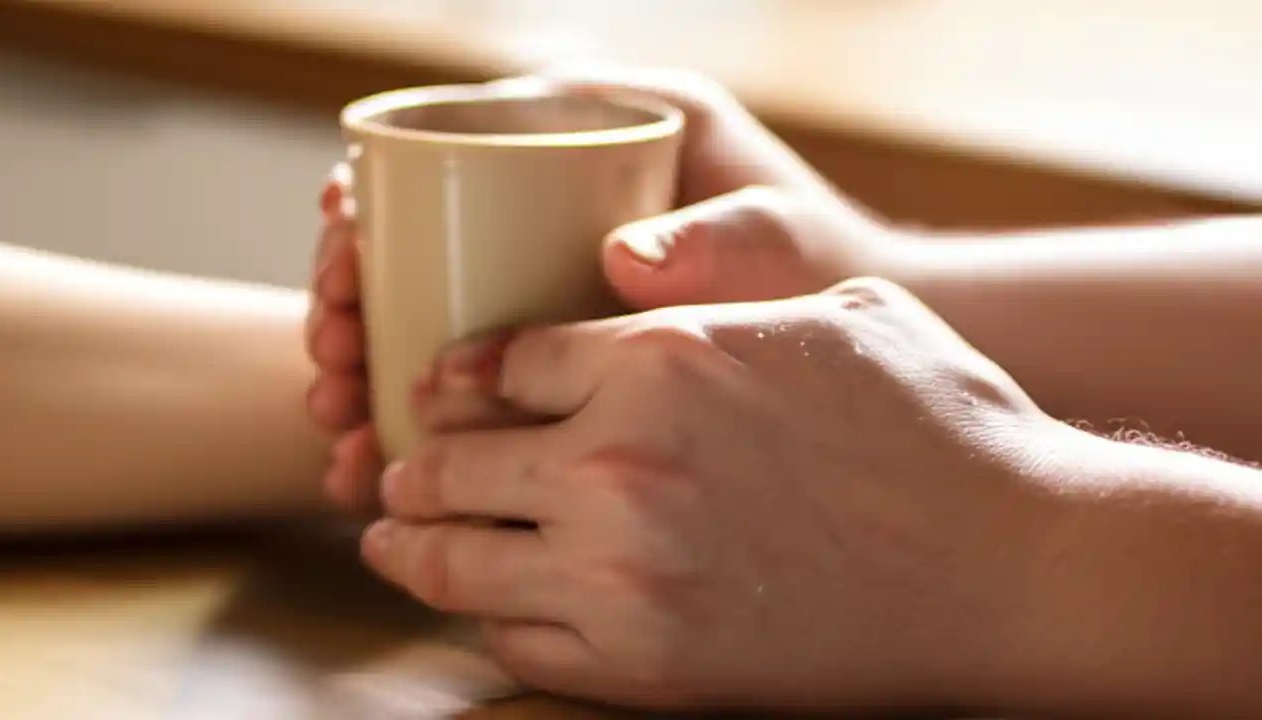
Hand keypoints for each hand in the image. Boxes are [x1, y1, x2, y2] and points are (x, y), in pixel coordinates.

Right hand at [306, 68, 902, 510]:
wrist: (835, 333)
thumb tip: (624, 259)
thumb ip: (716, 239)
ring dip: (360, 363)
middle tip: (332, 356)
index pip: (447, 144)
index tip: (341, 243)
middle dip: (348, 293)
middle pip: (408, 232)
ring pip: (413, 307)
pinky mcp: (535, 340)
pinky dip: (404, 412)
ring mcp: (531, 270)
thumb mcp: (771, 239)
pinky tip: (368, 461)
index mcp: (584, 133)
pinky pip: (448, 368)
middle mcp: (542, 196)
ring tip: (337, 424)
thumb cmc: (812, 266)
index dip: (374, 190)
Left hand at [361, 278, 1061, 709]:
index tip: (440, 393)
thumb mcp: (830, 313)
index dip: (456, 378)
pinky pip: (518, 643)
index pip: (497, 364)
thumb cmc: (935, 426)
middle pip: (451, 463)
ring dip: (414, 549)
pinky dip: (489, 619)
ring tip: (394, 542)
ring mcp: (626, 573)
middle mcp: (620, 461)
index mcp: (660, 356)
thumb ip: (714, 294)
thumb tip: (630, 282)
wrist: (1013, 566)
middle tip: (394, 474)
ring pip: (458, 561)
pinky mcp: (650, 668)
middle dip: (414, 465)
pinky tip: (486, 606)